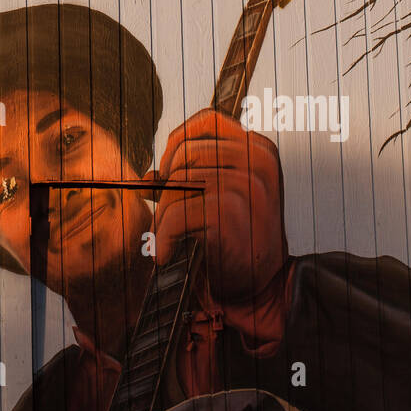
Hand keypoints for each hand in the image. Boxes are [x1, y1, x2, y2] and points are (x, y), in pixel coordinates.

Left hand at [153, 109, 288, 349]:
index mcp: (259, 148)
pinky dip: (164, 235)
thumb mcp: (224, 197)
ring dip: (165, 214)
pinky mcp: (230, 211)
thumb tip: (147, 176)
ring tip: (170, 237)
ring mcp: (247, 183)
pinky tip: (165, 252)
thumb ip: (195, 175)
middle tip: (166, 215)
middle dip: (167, 185)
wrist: (263, 290)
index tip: (168, 170)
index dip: (178, 141)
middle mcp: (258, 159)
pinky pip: (177, 212)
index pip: (208, 120)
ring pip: (179, 182)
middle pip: (187, 153)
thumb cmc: (239, 241)